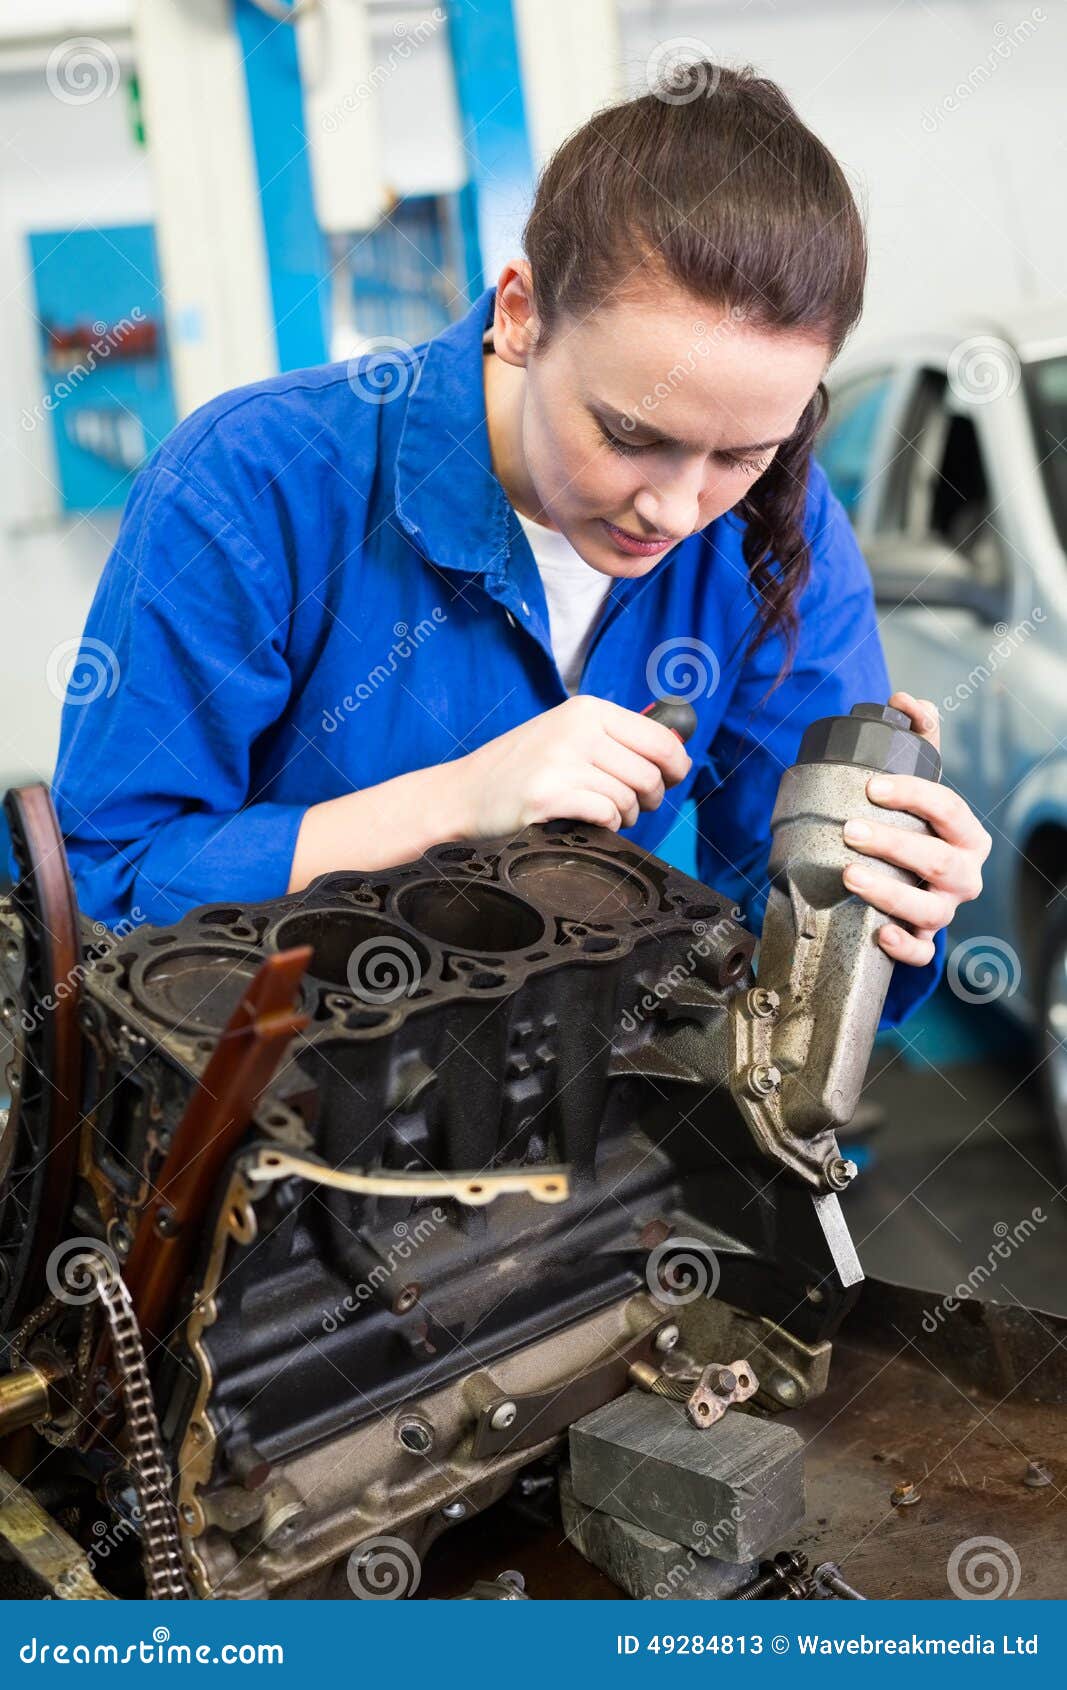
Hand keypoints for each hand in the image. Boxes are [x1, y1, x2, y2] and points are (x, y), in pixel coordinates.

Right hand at [455, 694, 691, 838]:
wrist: (462, 794)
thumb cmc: (522, 770)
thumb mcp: (567, 735)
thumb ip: (618, 738)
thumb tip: (678, 745)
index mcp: (586, 709)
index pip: (660, 739)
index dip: (676, 765)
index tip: (672, 779)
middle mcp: (576, 729)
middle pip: (649, 774)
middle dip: (649, 798)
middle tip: (631, 805)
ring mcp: (561, 762)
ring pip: (630, 798)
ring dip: (625, 816)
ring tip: (602, 813)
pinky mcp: (548, 795)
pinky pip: (607, 815)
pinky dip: (606, 826)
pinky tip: (587, 822)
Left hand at [839, 691, 991, 966]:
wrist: (915, 885)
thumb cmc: (919, 829)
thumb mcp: (921, 785)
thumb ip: (918, 737)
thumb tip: (904, 699)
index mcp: (965, 833)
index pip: (948, 808)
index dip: (913, 795)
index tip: (872, 787)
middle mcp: (963, 873)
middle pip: (936, 860)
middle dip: (894, 844)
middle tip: (850, 829)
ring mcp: (945, 910)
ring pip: (928, 909)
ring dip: (889, 893)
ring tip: (850, 875)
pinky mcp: (923, 940)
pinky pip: (920, 951)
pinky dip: (902, 945)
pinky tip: (879, 932)